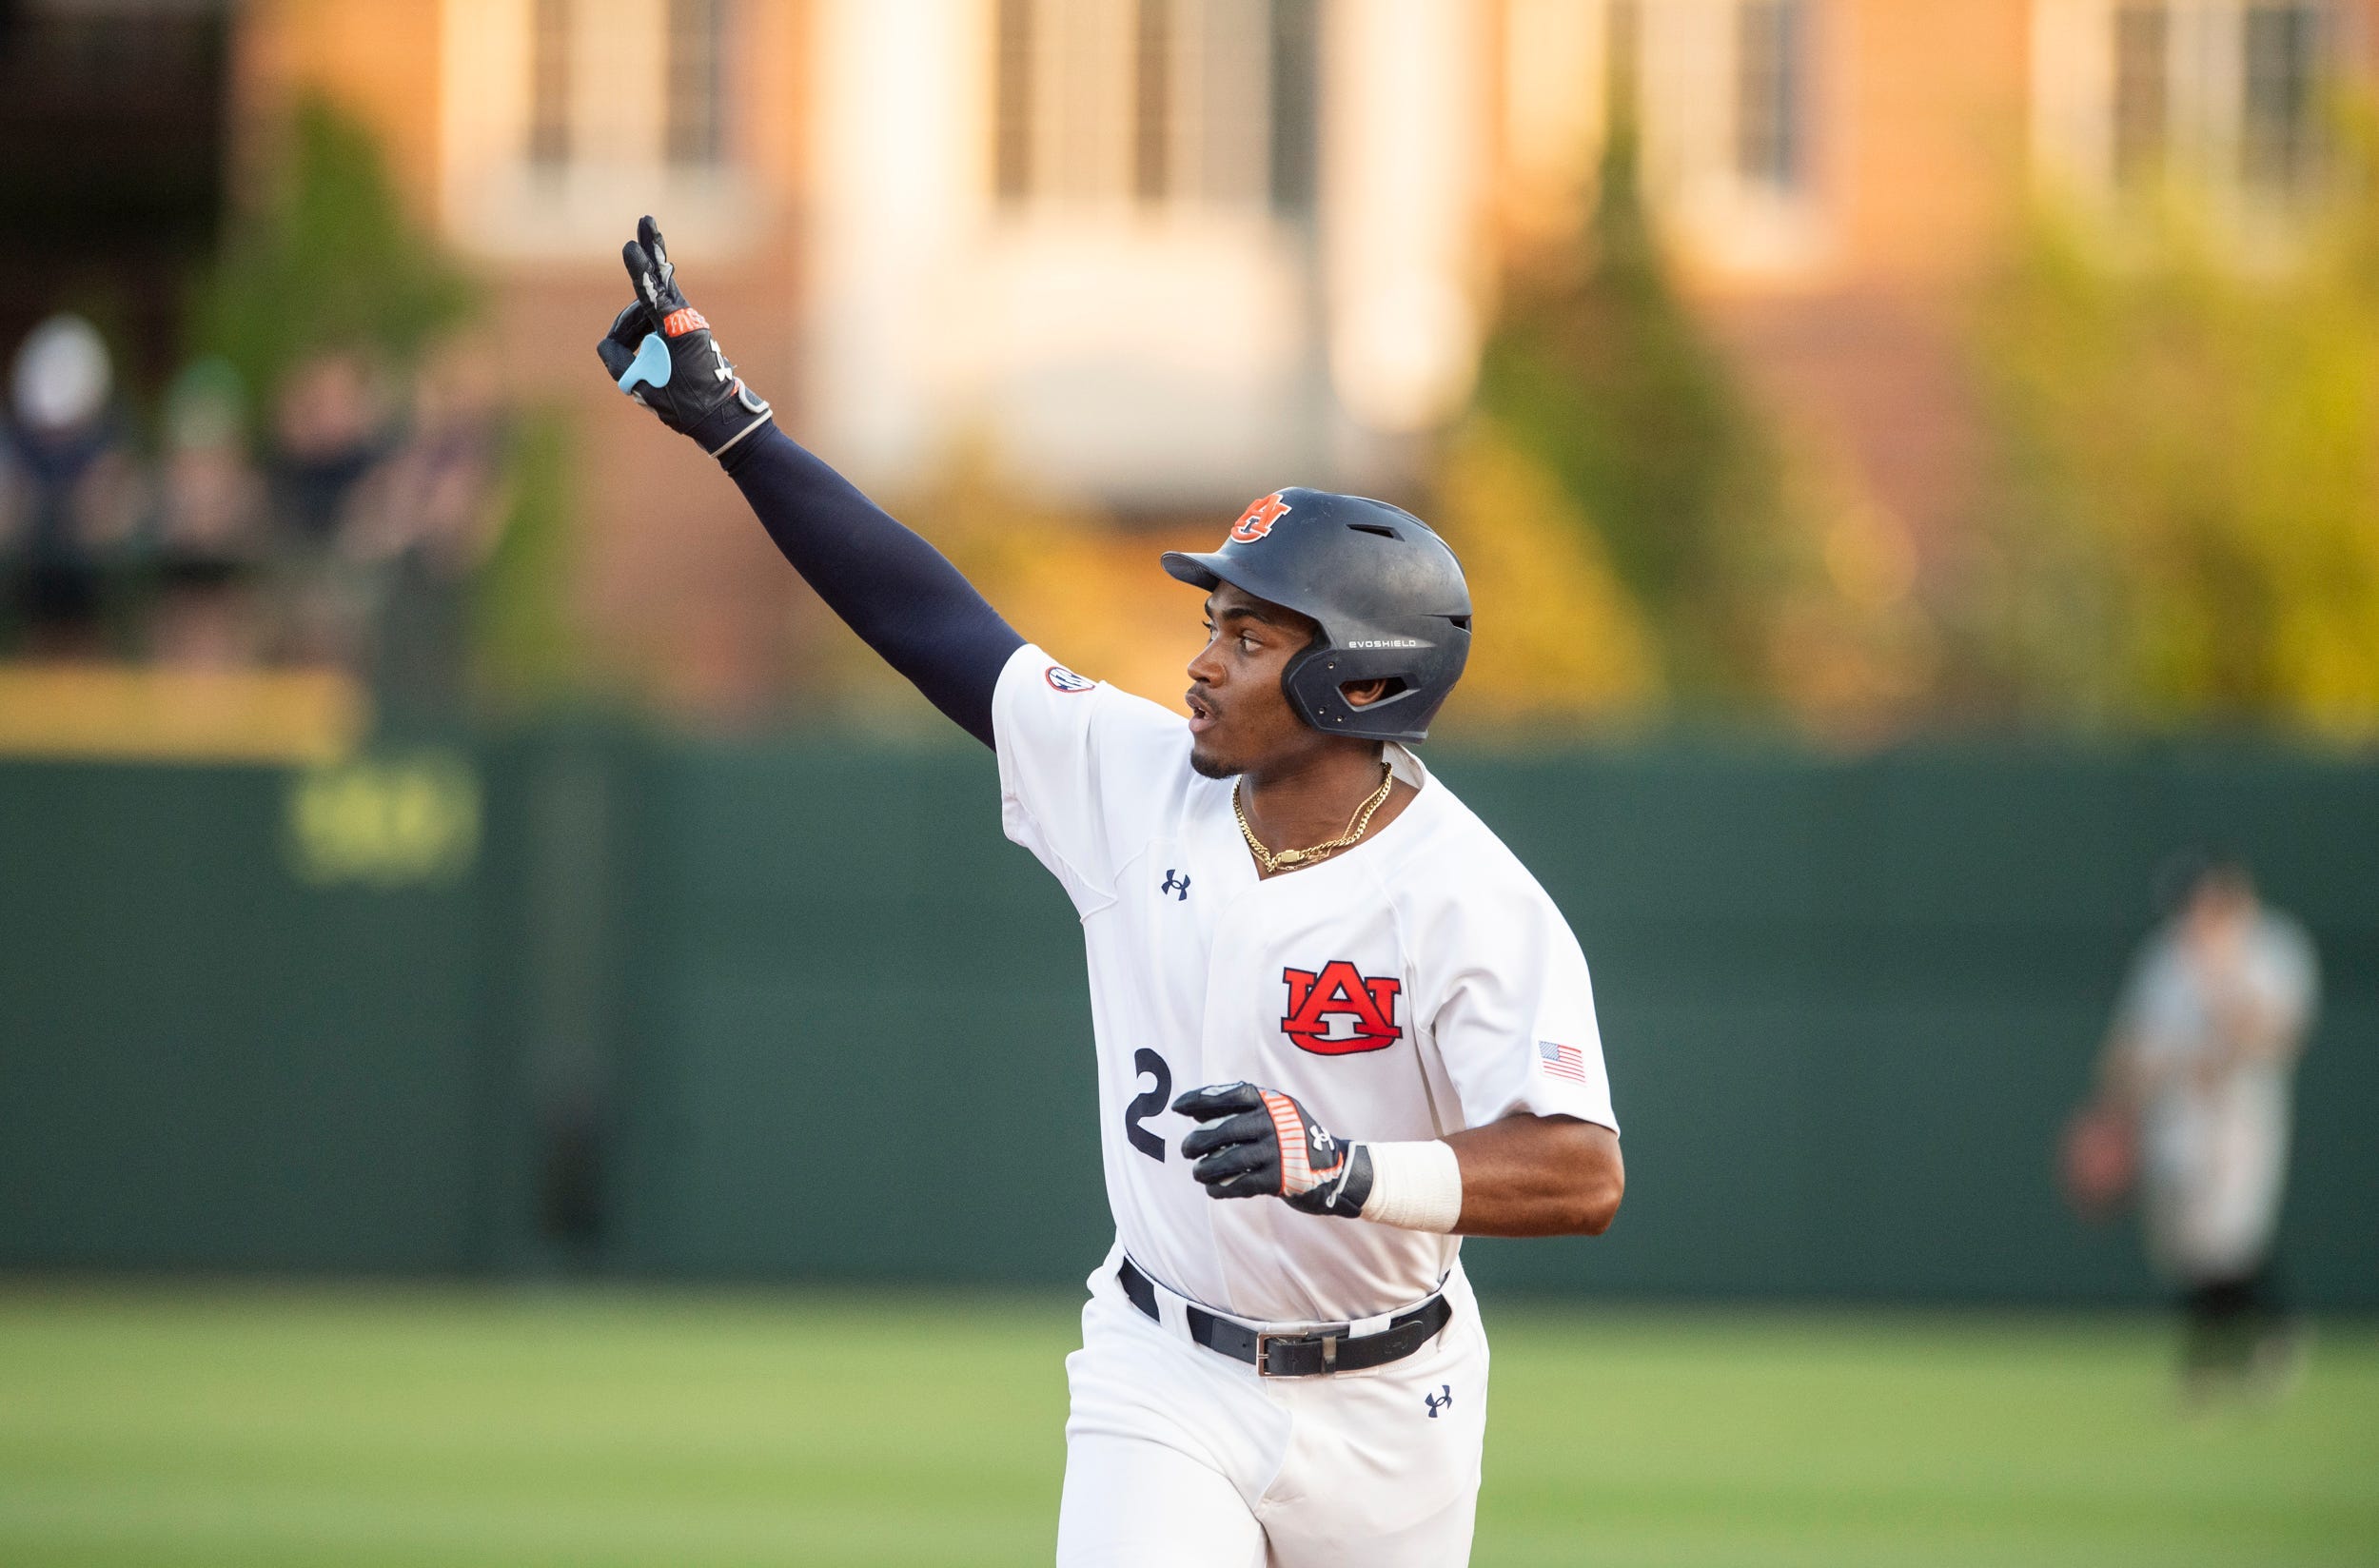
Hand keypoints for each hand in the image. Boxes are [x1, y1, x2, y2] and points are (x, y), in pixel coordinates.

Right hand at [595, 215, 772, 456]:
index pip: (651, 294)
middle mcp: (685, 319)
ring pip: (649, 306)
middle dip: (651, 249)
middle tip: (646, 219)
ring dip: (634, 327)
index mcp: (678, 330)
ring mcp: (687, 321)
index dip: (639, 270)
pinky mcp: (686, 327)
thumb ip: (618, 359)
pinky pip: (661, 309)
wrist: (721, 416)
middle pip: (659, 280)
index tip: (630, 247)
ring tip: (643, 364)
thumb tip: (611, 341)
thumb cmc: (684, 404)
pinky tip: (647, 292)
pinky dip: (648, 307)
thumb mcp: (642, 387)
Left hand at [1173, 1082, 1372, 1217]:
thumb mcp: (1273, 1115)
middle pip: (1225, 1129)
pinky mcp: (1280, 1179)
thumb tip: (1194, 1110)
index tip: (1177, 1106)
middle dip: (1198, 1140)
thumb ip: (1238, 1109)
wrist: (1334, 1169)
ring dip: (1207, 1168)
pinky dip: (1222, 1188)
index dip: (1201, 1098)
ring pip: (1230, 1160)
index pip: (1231, 1094)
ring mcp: (1279, 1151)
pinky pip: (1241, 1184)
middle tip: (1185, 1149)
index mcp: (1272, 1102)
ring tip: (1197, 1173)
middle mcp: (1276, 1123)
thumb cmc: (1291, 1138)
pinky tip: (1213, 1190)